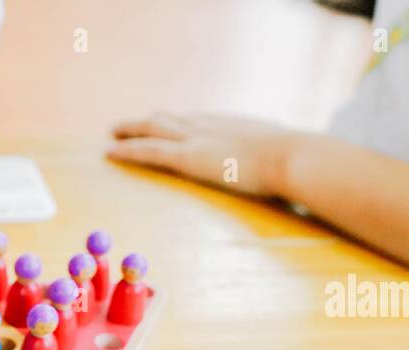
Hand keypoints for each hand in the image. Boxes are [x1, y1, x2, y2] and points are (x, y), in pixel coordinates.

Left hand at [108, 114, 304, 197]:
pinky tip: (110, 152)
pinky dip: (127, 151)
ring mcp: (198, 139)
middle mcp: (210, 126)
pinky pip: (149, 151)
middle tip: (127, 125)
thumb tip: (294, 171)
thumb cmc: (298, 163)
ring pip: (152, 129)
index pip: (196, 121)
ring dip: (129, 131)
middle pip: (169, 119)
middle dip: (146, 122)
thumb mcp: (286, 157)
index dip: (176, 123)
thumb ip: (278, 162)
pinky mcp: (188, 157)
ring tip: (112, 135)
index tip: (164, 122)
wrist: (294, 158)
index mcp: (232, 125)